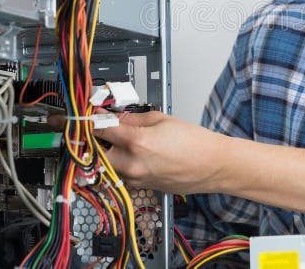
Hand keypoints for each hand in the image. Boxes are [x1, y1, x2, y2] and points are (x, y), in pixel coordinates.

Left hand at [91, 111, 228, 193]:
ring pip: (106, 166)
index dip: (93, 119)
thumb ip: (133, 118)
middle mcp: (132, 164)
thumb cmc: (194, 142)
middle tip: (100, 129)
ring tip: (118, 141)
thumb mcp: (162, 119)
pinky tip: (132, 154)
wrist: (212, 166)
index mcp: (137, 142)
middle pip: (96, 152)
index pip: (100, 129)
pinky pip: (120, 175)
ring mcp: (135, 179)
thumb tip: (114, 116)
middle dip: (95, 140)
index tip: (91, 115)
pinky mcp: (140, 188)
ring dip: (106, 153)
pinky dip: (120, 165)